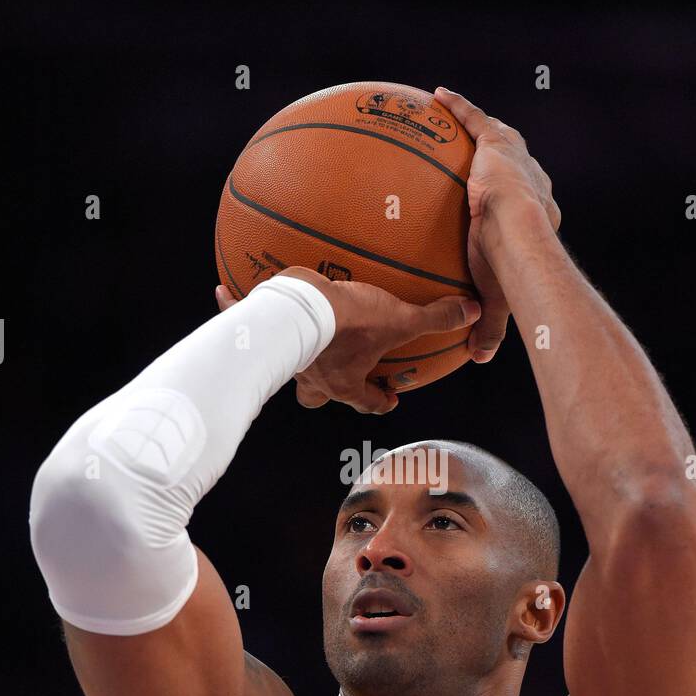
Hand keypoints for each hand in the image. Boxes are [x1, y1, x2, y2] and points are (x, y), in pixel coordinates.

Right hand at [216, 267, 480, 414]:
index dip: (382, 402)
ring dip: (287, 358)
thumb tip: (472, 312)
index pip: (368, 400)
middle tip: (338, 377)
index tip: (392, 399)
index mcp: (344, 381)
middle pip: (318, 397)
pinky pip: (241, 322)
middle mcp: (313, 377)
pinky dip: (233, 308)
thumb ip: (434, 317)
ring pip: (284, 367)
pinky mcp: (258, 332)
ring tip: (289, 340)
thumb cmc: (347, 323)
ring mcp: (283, 359)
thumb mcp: (398, 318)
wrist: (296, 310)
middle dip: (328, 391)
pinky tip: (223, 293)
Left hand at [434, 86, 560, 363]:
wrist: (518, 233)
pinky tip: (437, 96)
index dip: (520, 206)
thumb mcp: (496, 299)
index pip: (530, 208)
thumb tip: (479, 359)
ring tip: (457, 119)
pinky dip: (458, 107)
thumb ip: (488, 326)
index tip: (502, 207)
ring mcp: (517, 159)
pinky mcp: (497, 142)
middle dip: (505, 164)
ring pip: (497, 139)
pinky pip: (474, 119)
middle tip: (485, 166)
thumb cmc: (512, 269)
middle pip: (518, 170)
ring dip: (481, 128)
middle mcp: (534, 183)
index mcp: (538, 216)